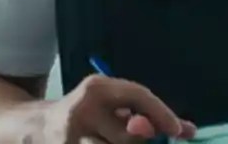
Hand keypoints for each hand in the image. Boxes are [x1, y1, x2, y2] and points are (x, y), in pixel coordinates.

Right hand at [42, 74, 197, 142]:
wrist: (38, 127)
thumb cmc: (90, 115)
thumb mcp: (114, 105)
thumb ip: (147, 115)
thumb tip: (189, 131)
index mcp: (97, 88)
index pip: (138, 95)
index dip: (162, 114)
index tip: (179, 131)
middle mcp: (82, 110)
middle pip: (127, 137)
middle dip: (139, 143)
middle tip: (140, 139)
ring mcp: (70, 137)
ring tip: (110, 140)